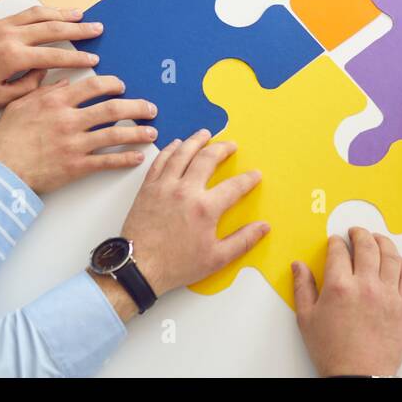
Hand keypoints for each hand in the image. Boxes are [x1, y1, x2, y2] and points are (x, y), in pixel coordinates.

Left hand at [0, 6, 105, 107]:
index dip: (77, 58)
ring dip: (65, 14)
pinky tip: (56, 13)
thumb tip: (44, 74)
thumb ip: (26, 88)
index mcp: (13, 58)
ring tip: (83, 15)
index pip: (54, 56)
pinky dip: (46, 11)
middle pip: (54, 29)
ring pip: (42, 15)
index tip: (93, 58)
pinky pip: (28, 13)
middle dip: (79, 29)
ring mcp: (5, 25)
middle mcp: (12, 37)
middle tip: (99, 29)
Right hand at [0, 74, 157, 195]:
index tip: (122, 86)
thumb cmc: (7, 139)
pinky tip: (138, 156)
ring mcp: (75, 144)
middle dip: (136, 107)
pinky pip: (107, 160)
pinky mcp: (77, 166)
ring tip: (152, 132)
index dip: (113, 84)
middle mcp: (69, 120)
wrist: (1, 172)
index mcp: (56, 102)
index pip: (94, 86)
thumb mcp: (19, 105)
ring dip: (138, 132)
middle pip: (112, 108)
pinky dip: (126, 158)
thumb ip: (43, 91)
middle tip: (150, 108)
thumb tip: (63, 81)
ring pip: (115, 134)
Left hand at [118, 129, 268, 297]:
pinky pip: (160, 161)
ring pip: (182, 153)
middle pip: (207, 158)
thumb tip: (263, 227)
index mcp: (205, 208)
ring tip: (204, 134)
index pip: (234, 186)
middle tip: (231, 145)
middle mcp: (185, 191)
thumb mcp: (216, 258)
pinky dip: (170, 149)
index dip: (248, 179)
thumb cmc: (176, 264)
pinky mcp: (148, 188)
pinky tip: (176, 145)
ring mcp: (164, 186)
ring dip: (196, 140)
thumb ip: (243, 241)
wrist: (138, 267)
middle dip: (222, 148)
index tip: (255, 174)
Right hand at [293, 228, 401, 376]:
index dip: (336, 241)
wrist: (359, 376)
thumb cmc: (333, 352)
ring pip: (391, 255)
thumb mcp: (307, 319)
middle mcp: (366, 285)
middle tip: (356, 232)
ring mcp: (388, 294)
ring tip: (377, 239)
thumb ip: (303, 287)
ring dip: (383, 242)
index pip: (339, 251)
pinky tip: (396, 261)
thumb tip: (299, 266)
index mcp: (339, 287)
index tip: (335, 241)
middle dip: (360, 233)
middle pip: (367, 246)